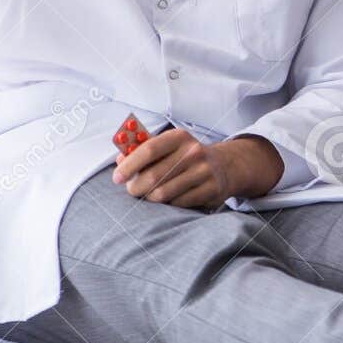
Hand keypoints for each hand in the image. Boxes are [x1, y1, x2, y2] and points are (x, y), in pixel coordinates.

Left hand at [112, 130, 284, 210]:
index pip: (149, 149)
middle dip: (136, 187)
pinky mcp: (211, 189)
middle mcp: (193, 152)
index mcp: (179, 137)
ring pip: (164, 193)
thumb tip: (120, 160)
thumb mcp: (169, 147)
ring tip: (150, 195)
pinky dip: (169, 205)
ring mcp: (204, 171)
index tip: (117, 178)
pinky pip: (179, 204)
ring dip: (151, 198)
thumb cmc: (186, 157)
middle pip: (154, 176)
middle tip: (132, 190)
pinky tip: (170, 199)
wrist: (225, 166)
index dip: (130, 165)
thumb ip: (142, 151)